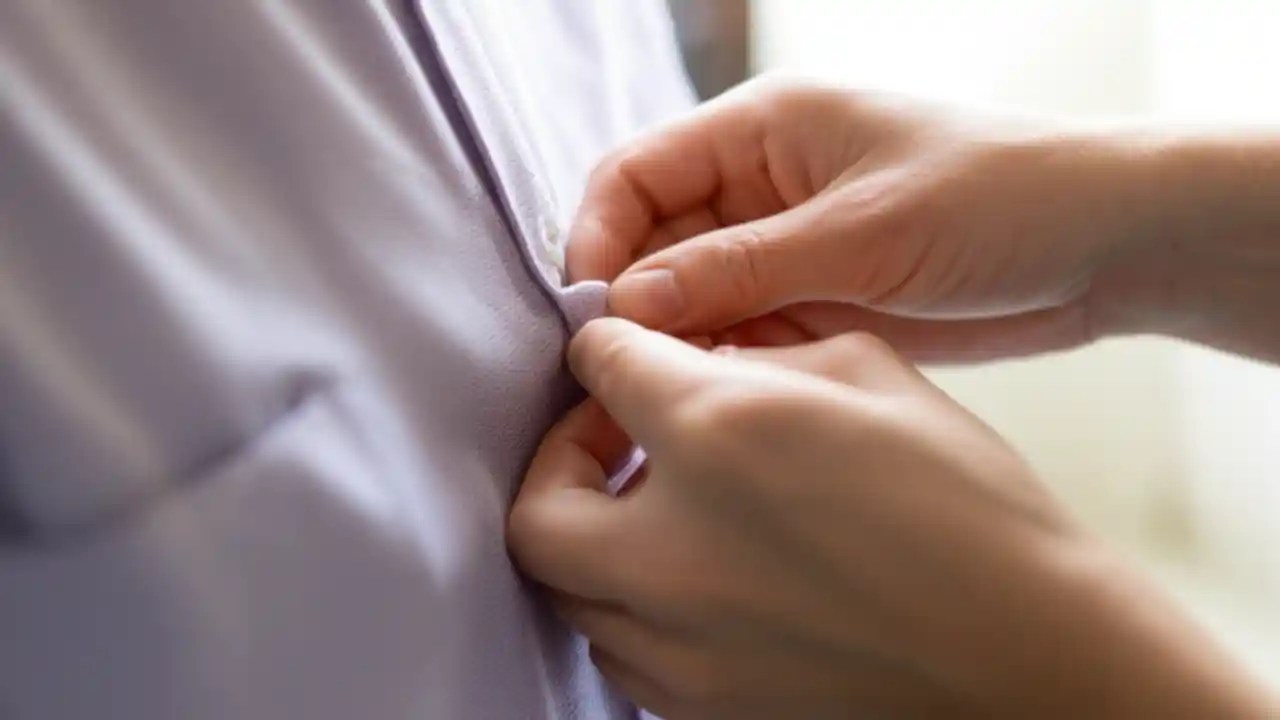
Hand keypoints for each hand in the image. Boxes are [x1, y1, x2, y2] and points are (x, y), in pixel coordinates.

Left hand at [507, 318, 1271, 718]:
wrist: (1032, 655)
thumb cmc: (974, 509)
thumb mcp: (873, 375)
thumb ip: (761, 352)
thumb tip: (694, 358)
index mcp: (721, 436)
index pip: (600, 367)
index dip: (607, 347)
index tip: (624, 357)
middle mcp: (676, 549)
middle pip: (537, 505)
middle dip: (560, 457)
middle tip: (611, 438)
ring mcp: (683, 644)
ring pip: (569, 593)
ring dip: (591, 535)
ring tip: (652, 510)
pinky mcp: (703, 706)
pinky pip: (619, 653)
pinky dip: (629, 606)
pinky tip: (689, 578)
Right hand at [567, 77, 1200, 360]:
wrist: (1102, 246)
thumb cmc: (996, 200)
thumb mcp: (862, 232)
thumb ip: (740, 267)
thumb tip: (627, 300)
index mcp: (762, 130)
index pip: (636, 174)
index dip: (597, 236)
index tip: (589, 310)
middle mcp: (760, 187)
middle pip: (653, 241)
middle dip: (631, 301)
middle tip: (622, 373)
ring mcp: (785, 249)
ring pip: (690, 297)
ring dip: (675, 343)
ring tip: (671, 397)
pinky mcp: (813, 302)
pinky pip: (739, 334)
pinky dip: (723, 367)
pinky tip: (725, 402)